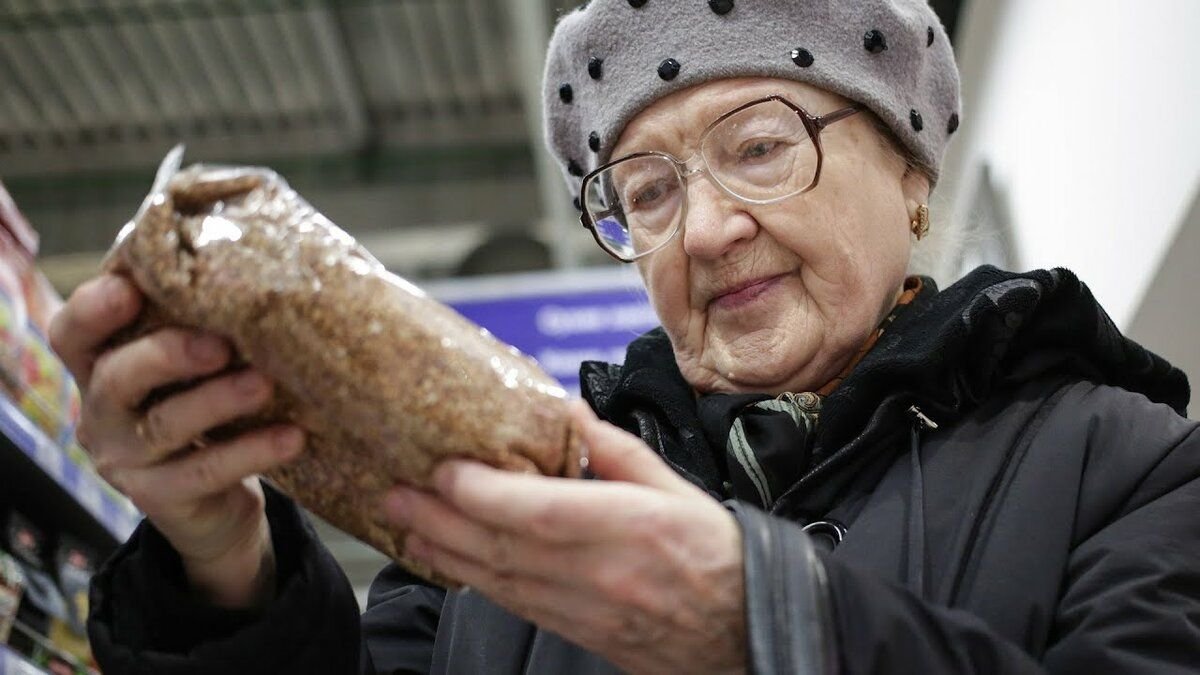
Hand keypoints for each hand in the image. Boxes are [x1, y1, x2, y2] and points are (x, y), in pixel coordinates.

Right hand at [48, 274, 304, 607]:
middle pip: (115, 378)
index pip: (72, 333)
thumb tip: (263, 255)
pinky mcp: (161, 498)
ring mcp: (127, 461)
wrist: (217, 504)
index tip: (131, 288)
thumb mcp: (196, 366)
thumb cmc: (209, 410)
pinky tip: (291, 436)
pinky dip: (251, 451)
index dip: (93, 310)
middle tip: (221, 343)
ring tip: (264, 383)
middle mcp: (102, 415)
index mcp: (101, 368)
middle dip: (166, 355)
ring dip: (218, 400)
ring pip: (165, 425)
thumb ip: (203, 322)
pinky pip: (205, 472)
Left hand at [382, 401, 745, 673]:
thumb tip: (566, 413)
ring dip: (444, 552)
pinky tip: (447, 561)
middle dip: (441, 520)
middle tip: (395, 491)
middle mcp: (603, 573)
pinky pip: (514, 604)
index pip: (542, 513)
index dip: (485, 494)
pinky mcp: (576, 631)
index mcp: (634, 527)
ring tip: (405, 523)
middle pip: (504, 548)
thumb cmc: (715, 554)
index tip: (446, 470)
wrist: (742, 630)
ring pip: (499, 581)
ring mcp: (586, 609)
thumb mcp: (677, 488)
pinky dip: (473, 581)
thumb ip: (616, 451)